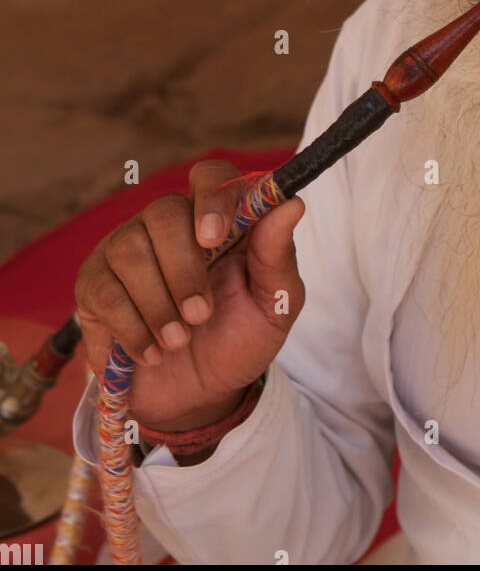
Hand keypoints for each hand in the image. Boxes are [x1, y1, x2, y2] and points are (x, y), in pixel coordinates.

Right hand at [74, 160, 305, 431]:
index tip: (214, 237)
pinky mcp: (95, 284)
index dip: (211, 197)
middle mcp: (169, 224)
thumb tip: (292, 203)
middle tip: (200, 316)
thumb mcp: (272, 306)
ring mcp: (125, 249)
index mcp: (219, 219)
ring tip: (178, 342)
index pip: (211, 176)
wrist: (199, 394)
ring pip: (129, 251)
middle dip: (183, 270)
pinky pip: (104, 292)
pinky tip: (151, 353)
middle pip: (164, 212)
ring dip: (158, 306)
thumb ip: (278, 256)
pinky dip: (132, 329)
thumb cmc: (239, 337)